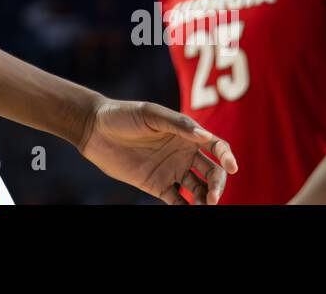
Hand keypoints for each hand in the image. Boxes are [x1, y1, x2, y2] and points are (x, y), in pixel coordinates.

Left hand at [77, 98, 237, 203]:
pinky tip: (191, 212)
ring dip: (205, 199)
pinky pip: (178, 201)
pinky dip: (188, 209)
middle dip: (217, 184)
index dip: (227, 157)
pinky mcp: (158, 186)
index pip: (216, 147)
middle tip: (213, 197)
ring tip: (203, 206)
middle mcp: (183, 153)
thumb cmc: (124, 115)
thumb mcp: (151, 114)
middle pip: (212, 172)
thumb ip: (179, 125)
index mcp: (186, 134)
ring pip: (198, 189)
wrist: (94, 129)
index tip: (231, 167)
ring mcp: (171, 171)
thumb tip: (206, 136)